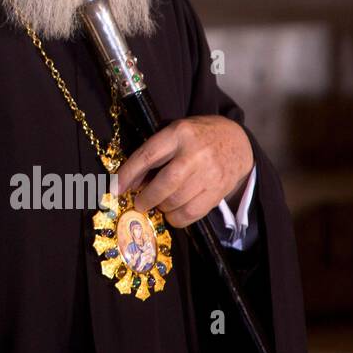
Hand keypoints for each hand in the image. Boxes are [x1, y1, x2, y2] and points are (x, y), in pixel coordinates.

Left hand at [114, 116, 252, 226]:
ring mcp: (210, 173)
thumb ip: (156, 153)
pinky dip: (178, 218)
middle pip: (165, 183)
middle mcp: (195, 153)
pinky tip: (173, 213)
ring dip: (162, 207)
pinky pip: (194, 212)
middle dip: (147, 198)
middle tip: (139, 203)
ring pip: (178, 200)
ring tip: (159, 205)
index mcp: (178, 133)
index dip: (128, 174)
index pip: (148, 155)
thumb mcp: (175, 134)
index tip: (115, 189)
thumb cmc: (197, 137)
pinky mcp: (220, 190)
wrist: (237, 140)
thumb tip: (130, 182)